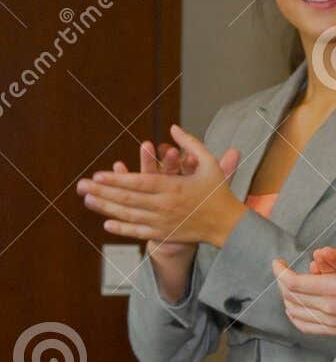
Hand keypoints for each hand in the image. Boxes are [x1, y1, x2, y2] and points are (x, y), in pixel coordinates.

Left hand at [77, 125, 244, 248]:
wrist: (227, 225)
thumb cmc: (218, 192)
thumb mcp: (209, 164)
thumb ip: (192, 144)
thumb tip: (173, 127)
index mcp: (174, 187)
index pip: (140, 182)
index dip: (117, 180)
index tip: (98, 175)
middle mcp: (165, 206)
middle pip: (128, 199)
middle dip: (102, 192)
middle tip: (81, 186)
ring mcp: (163, 221)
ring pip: (129, 215)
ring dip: (105, 208)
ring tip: (87, 200)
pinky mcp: (164, 233)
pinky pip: (138, 231)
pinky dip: (121, 228)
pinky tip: (106, 223)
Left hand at [272, 228, 335, 334]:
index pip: (294, 283)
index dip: (280, 272)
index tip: (278, 262)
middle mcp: (329, 307)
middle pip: (290, 295)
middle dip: (282, 280)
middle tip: (284, 269)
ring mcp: (330, 321)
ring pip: (294, 310)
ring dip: (287, 296)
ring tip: (289, 284)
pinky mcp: (333, 330)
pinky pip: (304, 326)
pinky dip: (294, 315)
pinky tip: (295, 306)